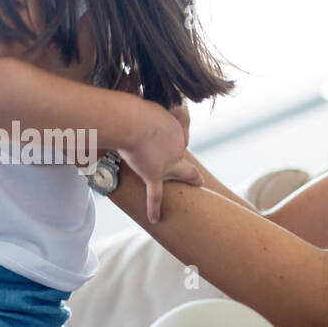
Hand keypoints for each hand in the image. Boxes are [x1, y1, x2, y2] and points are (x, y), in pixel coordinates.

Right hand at [118, 101, 203, 222]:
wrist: (131, 121)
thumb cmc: (132, 110)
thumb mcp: (142, 107)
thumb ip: (141, 114)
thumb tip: (128, 115)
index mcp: (175, 128)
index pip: (177, 138)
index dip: (167, 141)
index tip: (155, 140)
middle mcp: (177, 147)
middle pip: (186, 157)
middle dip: (191, 168)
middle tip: (198, 178)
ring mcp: (168, 163)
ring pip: (182, 174)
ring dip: (190, 179)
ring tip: (197, 185)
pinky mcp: (154, 175)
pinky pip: (155, 196)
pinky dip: (154, 208)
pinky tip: (155, 219)